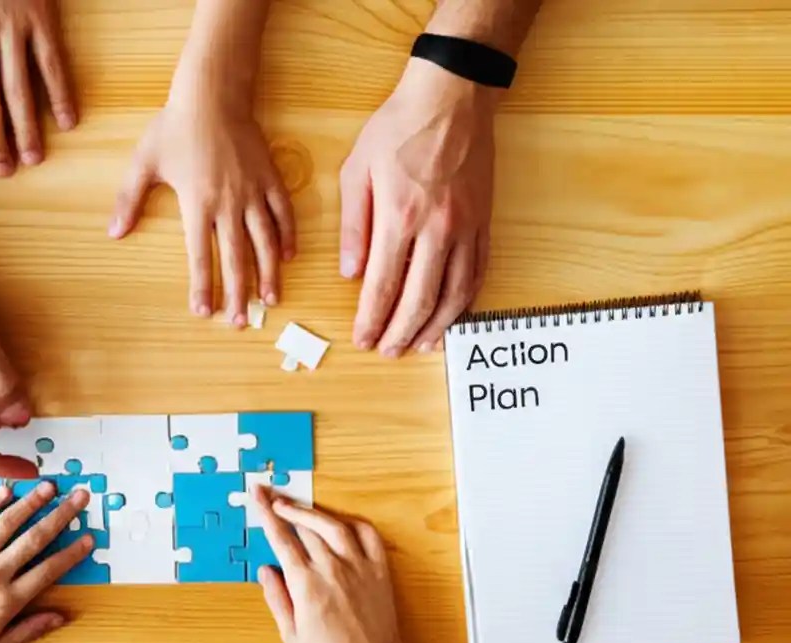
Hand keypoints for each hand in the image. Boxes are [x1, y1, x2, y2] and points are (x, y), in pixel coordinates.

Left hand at [0, 483, 92, 642]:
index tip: (88, 537)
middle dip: (61, 515)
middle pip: (35, 538)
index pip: (49, 569)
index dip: (72, 552)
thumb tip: (61, 616)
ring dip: (31, 502)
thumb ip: (29, 630)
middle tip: (79, 497)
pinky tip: (5, 491)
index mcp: (7, 602)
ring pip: (6, 524)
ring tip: (48, 487)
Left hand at [109, 95, 294, 324]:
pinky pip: (284, 214)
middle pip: (237, 258)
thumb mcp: (144, 162)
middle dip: (238, 293)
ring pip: (266, 241)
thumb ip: (129, 200)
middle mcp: (229, 204)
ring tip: (272, 300)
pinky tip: (288, 257)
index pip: (200, 256)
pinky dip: (288, 236)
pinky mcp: (271, 178)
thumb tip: (114, 233)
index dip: (202, 286)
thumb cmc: (175, 127)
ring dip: (269, 273)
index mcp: (198, 204)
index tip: (204, 312)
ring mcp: (253, 192)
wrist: (213, 94)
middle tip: (239, 321)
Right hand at [253, 487, 443, 642]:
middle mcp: (332, 569)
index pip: (281, 538)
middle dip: (284, 507)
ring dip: (311, 512)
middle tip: (271, 496)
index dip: (266, 513)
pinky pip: (367, 534)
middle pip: (304, 527)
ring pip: (332, 525)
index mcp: (306, 585)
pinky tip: (338, 522)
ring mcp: (358, 567)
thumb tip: (265, 570)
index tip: (257, 495)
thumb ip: (276, 598)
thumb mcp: (291, 635)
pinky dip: (351, 522)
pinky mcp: (378, 570)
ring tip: (296, 506)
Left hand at [339, 59, 497, 356]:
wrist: (452, 97)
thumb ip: (353, 226)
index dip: (372, 319)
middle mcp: (437, 228)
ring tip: (418, 346)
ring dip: (435, 327)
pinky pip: (478, 273)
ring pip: (454, 293)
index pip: (382, 285)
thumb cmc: (397, 129)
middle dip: (401, 332)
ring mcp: (466, 227)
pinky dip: (465, 302)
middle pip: (419, 299)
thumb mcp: (356, 170)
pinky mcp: (485, 222)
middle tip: (386, 351)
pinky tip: (451, 316)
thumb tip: (351, 274)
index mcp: (399, 216)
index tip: (362, 339)